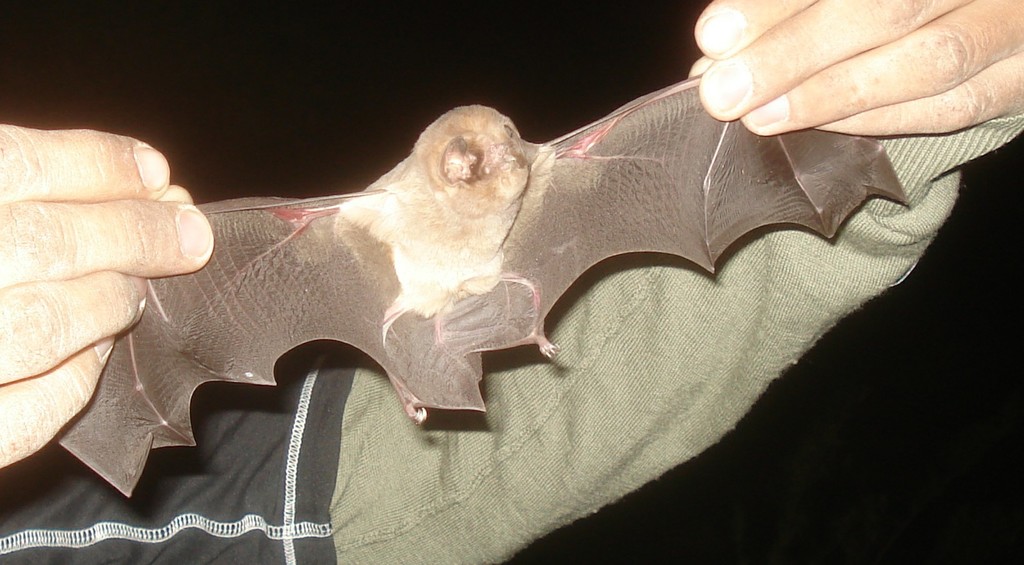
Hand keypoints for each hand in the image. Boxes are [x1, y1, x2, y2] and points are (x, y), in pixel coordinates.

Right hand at [1, 126, 212, 467]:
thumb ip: (8, 185)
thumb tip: (141, 179)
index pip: (15, 165)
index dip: (99, 165)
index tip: (156, 172)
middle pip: (43, 241)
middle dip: (133, 234)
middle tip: (187, 234)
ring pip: (42, 325)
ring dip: (108, 301)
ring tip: (133, 289)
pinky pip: (26, 414)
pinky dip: (75, 379)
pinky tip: (93, 352)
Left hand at [691, 0, 1023, 134]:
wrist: (976, 9)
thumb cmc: (884, 3)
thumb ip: (786, 7)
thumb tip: (716, 52)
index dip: (775, 3)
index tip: (714, 33)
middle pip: (887, 6)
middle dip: (794, 52)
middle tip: (724, 90)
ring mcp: (1010, 20)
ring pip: (929, 59)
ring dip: (833, 94)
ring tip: (761, 115)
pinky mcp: (1018, 74)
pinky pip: (953, 103)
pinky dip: (878, 117)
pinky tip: (817, 123)